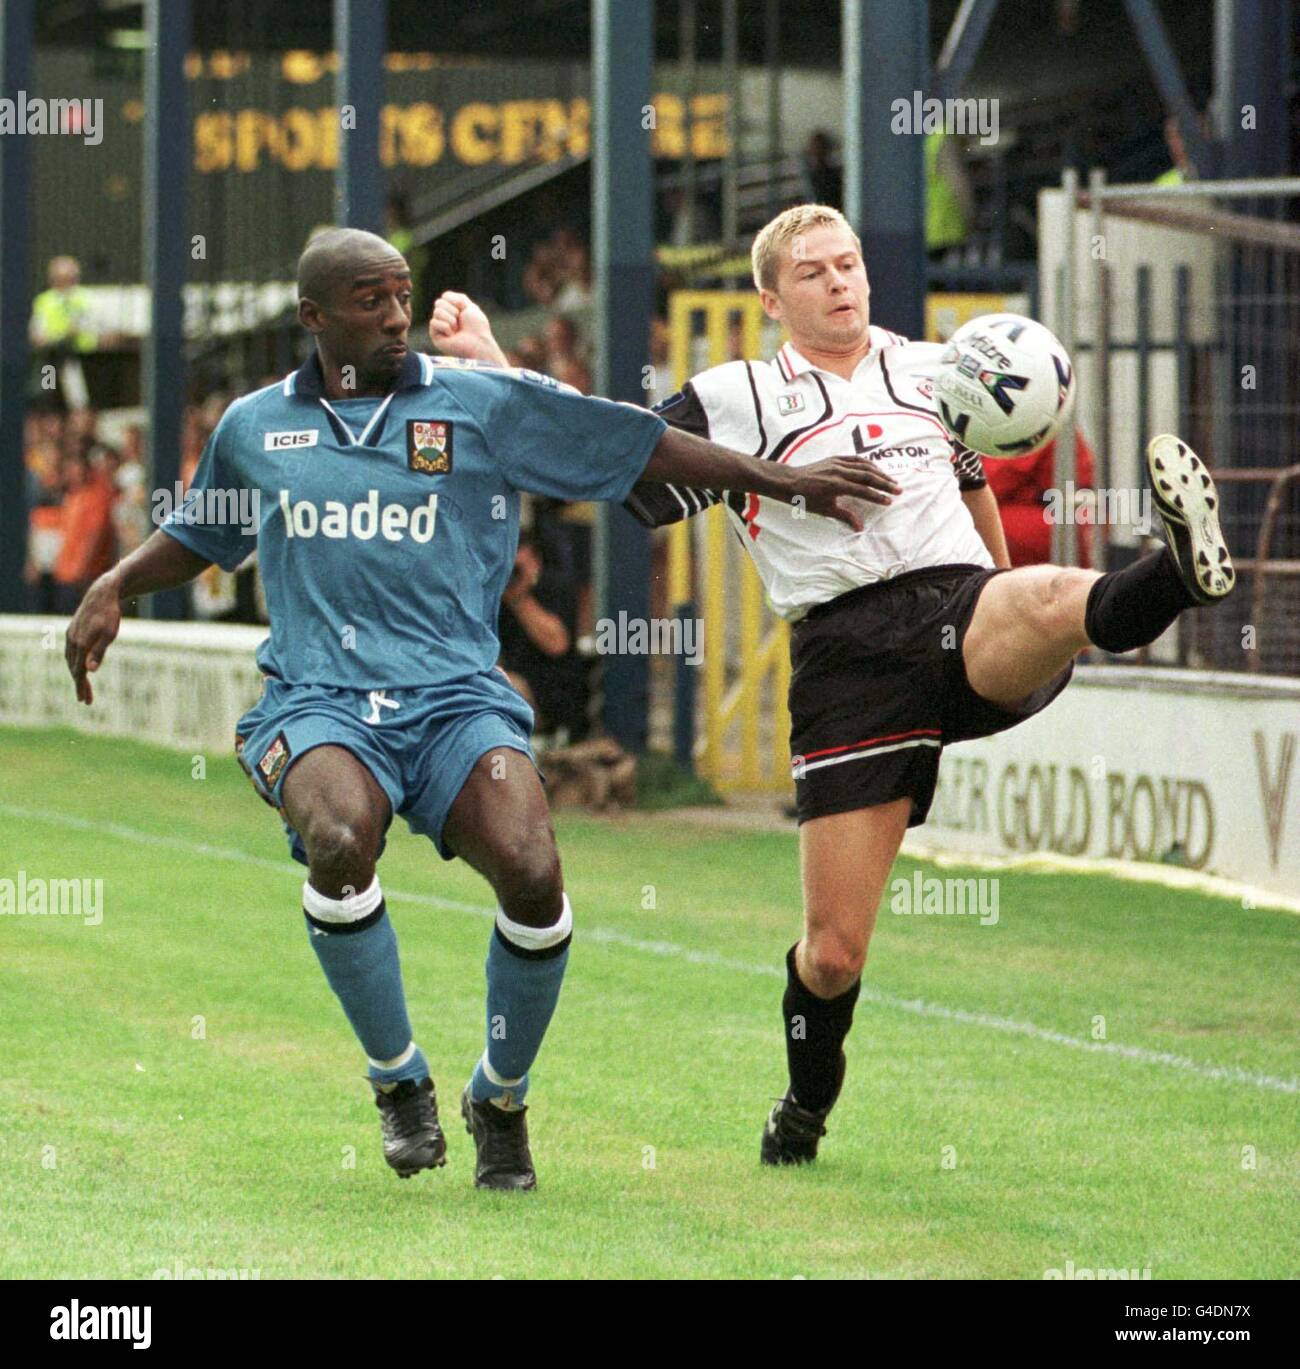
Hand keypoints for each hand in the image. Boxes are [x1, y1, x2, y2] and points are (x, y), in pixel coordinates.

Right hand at [65, 571, 122, 704]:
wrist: (102, 594)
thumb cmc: (109, 615)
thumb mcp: (109, 635)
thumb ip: (99, 653)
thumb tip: (90, 671)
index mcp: (80, 644)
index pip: (79, 671)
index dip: (82, 687)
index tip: (85, 700)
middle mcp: (72, 640)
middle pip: (73, 668)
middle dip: (79, 685)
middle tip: (86, 700)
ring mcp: (70, 635)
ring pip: (70, 660)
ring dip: (77, 675)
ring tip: (84, 687)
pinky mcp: (72, 631)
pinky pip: (70, 651)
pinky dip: (74, 663)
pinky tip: (80, 667)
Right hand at [429, 291, 503, 363]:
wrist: (478, 343)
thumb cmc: (476, 327)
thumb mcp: (470, 307)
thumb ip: (458, 298)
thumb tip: (443, 298)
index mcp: (453, 309)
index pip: (445, 296)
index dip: (456, 301)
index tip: (464, 310)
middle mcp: (445, 317)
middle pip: (439, 302)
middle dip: (453, 310)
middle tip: (460, 321)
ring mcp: (439, 326)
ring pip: (437, 312)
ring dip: (451, 320)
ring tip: (457, 330)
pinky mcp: (435, 335)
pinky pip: (433, 322)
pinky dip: (445, 327)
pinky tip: (451, 336)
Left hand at [782, 456, 901, 531]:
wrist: (790, 482)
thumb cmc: (805, 498)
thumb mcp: (825, 509)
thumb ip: (845, 516)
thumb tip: (860, 527)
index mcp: (836, 485)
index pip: (863, 491)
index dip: (877, 496)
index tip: (889, 501)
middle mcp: (839, 471)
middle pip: (868, 476)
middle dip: (884, 483)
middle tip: (898, 490)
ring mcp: (837, 463)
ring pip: (864, 466)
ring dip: (880, 473)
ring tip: (891, 480)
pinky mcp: (835, 458)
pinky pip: (855, 459)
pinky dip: (867, 463)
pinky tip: (876, 469)